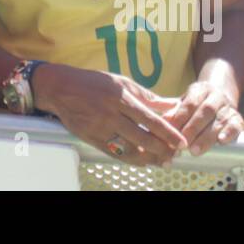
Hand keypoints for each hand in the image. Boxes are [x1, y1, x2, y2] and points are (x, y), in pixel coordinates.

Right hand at [34, 64, 187, 166]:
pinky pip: (115, 153)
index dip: (167, 133)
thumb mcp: (120, 82)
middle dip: (161, 149)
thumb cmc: (93, 82)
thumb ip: (146, 96)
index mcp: (120, 97)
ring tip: (161, 161)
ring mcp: (100, 128)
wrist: (61, 88)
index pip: (149, 119)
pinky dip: (131, 160)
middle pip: (142, 138)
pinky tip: (142, 161)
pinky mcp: (91, 138)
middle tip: (174, 155)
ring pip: (129, 149)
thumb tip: (169, 105)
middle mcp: (110, 114)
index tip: (181, 142)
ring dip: (148, 158)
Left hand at [162, 80, 243, 155]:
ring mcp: (228, 107)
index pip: (189, 102)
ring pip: (220, 119)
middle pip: (205, 111)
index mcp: (199, 90)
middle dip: (193, 128)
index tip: (171, 131)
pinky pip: (236, 125)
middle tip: (183, 144)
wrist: (220, 94)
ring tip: (196, 150)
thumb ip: (170, 109)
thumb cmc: (196, 103)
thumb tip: (155, 118)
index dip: (181, 117)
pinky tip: (221, 142)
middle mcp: (215, 96)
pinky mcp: (238, 118)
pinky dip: (230, 133)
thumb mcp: (182, 102)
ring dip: (207, 136)